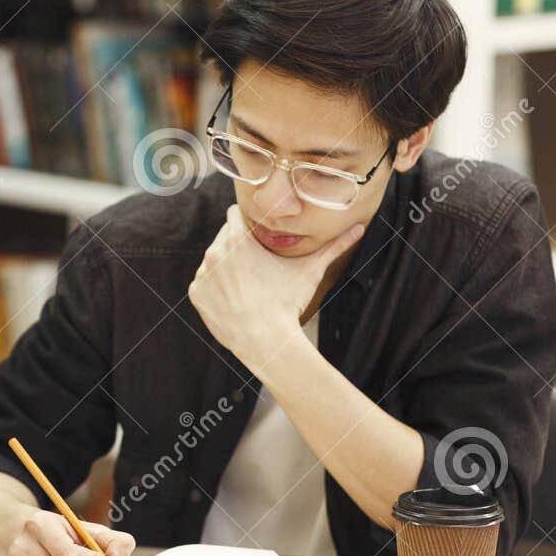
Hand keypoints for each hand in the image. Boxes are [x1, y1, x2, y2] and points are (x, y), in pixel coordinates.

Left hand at [188, 204, 363, 372]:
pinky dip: (217, 287)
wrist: (264, 341)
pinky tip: (236, 298)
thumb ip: (333, 247)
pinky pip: (205, 282)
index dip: (249, 223)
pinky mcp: (195, 294)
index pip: (236, 214)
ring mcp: (202, 274)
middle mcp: (214, 252)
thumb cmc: (286, 303)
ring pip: (214, 259)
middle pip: (225, 237)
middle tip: (257, 265)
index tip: (259, 235)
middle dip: (239, 246)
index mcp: (236, 238)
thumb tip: (360, 228)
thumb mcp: (310, 271)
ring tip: (248, 284)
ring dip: (227, 266)